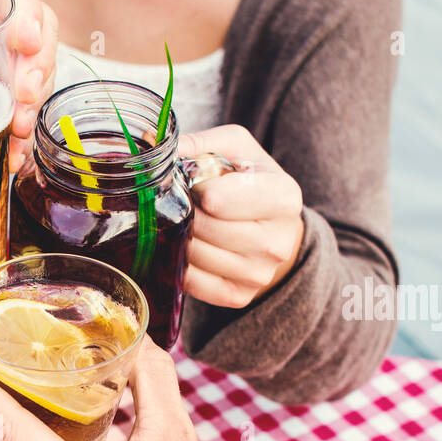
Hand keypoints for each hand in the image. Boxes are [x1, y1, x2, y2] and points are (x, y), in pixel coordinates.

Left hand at [0, 0, 56, 174]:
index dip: (28, 10)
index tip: (27, 42)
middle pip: (37, 27)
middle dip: (37, 68)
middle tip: (21, 106)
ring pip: (35, 63)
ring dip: (32, 101)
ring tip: (16, 135)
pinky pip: (19, 93)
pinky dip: (19, 123)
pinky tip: (12, 152)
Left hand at [179, 126, 303, 309]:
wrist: (273, 229)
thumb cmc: (250, 182)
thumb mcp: (237, 150)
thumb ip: (203, 144)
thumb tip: (157, 151)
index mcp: (284, 197)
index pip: (218, 198)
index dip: (197, 188)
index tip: (197, 183)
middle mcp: (277, 241)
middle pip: (204, 228)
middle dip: (186, 213)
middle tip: (186, 203)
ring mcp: (259, 274)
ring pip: (195, 255)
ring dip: (180, 238)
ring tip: (187, 223)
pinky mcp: (239, 296)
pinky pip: (192, 282)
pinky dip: (179, 264)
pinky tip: (185, 247)